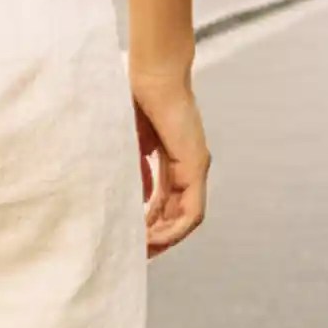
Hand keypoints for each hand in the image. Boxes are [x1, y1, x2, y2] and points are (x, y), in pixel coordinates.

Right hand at [132, 65, 210, 257]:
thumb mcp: (133, 143)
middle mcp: (189, 167)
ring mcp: (195, 167)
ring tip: (142, 250)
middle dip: (157, 236)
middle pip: (177, 214)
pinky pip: (192, 211)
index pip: (166, 202)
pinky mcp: (196, 166)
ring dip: (165, 237)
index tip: (131, 237)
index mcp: (173, 160)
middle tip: (136, 253)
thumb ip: (138, 169)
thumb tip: (139, 195)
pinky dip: (175, 228)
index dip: (150, 222)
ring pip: (186, 218)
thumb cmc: (138, 98)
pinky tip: (154, 237)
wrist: (153, 74)